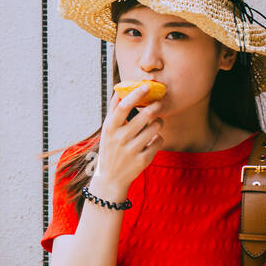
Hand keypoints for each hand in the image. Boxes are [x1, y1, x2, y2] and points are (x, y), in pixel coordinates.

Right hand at [89, 84, 165, 198]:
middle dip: (155, 107)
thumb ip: (114, 110)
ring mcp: (131, 151)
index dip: (136, 94)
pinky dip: (158, 138)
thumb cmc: (110, 148)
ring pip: (156, 127)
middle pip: (145, 115)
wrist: (111, 179)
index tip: (147, 86)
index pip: (123, 107)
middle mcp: (120, 139)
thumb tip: (120, 90)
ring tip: (155, 124)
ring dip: (158, 123)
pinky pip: (159, 141)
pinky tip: (152, 140)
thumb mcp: (107, 130)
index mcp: (110, 128)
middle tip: (158, 105)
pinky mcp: (142, 161)